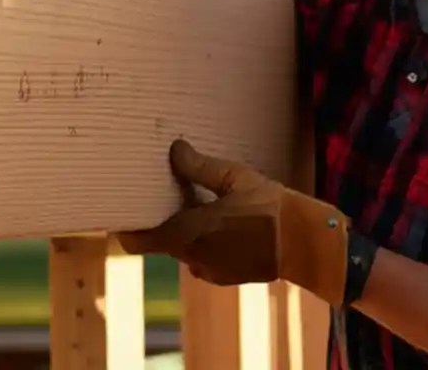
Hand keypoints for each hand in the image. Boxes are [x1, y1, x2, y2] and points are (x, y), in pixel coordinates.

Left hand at [115, 139, 349, 305]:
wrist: (306, 244)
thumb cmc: (270, 207)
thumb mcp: (234, 178)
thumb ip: (199, 167)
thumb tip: (174, 149)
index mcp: (188, 233)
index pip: (139, 242)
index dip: (126, 230)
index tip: (121, 214)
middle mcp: (193, 257)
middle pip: (163, 241)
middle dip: (164, 222)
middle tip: (169, 196)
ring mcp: (210, 270)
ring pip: (184, 249)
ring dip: (186, 233)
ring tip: (201, 206)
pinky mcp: (226, 277)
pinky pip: (204, 259)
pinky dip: (205, 244)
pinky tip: (224, 226)